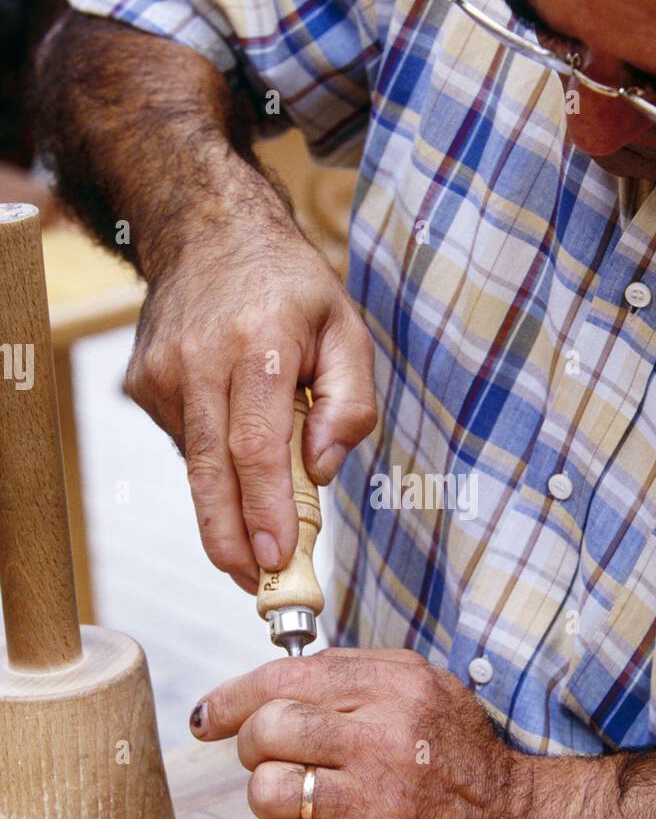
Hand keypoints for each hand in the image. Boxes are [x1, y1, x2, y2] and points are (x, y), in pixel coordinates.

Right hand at [126, 194, 375, 591]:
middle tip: (254, 584)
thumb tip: (320, 469)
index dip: (263, 509)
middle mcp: (200, 359)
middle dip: (230, 539)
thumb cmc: (291, 290)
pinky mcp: (142, 384)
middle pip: (210, 471)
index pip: (255, 445)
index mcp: (258, 344)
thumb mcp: (347, 331)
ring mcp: (162, 373)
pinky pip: (184, 445)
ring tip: (260, 525)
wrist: (210, 235)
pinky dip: (213, 462)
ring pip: (195, 466)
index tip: (275, 558)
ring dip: (227, 506)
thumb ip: (350, 403)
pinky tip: (233, 443)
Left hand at [190, 648, 567, 818]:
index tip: (211, 716)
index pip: (281, 680)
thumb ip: (349, 672)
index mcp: (392, 689)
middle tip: (272, 758)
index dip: (231, 698)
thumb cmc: (458, 754)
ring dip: (270, 799)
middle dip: (252, 746)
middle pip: (265, 731)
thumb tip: (267, 681)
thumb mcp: (420, 685)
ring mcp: (376, 803)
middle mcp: (382, 740)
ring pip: (267, 791)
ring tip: (299, 799)